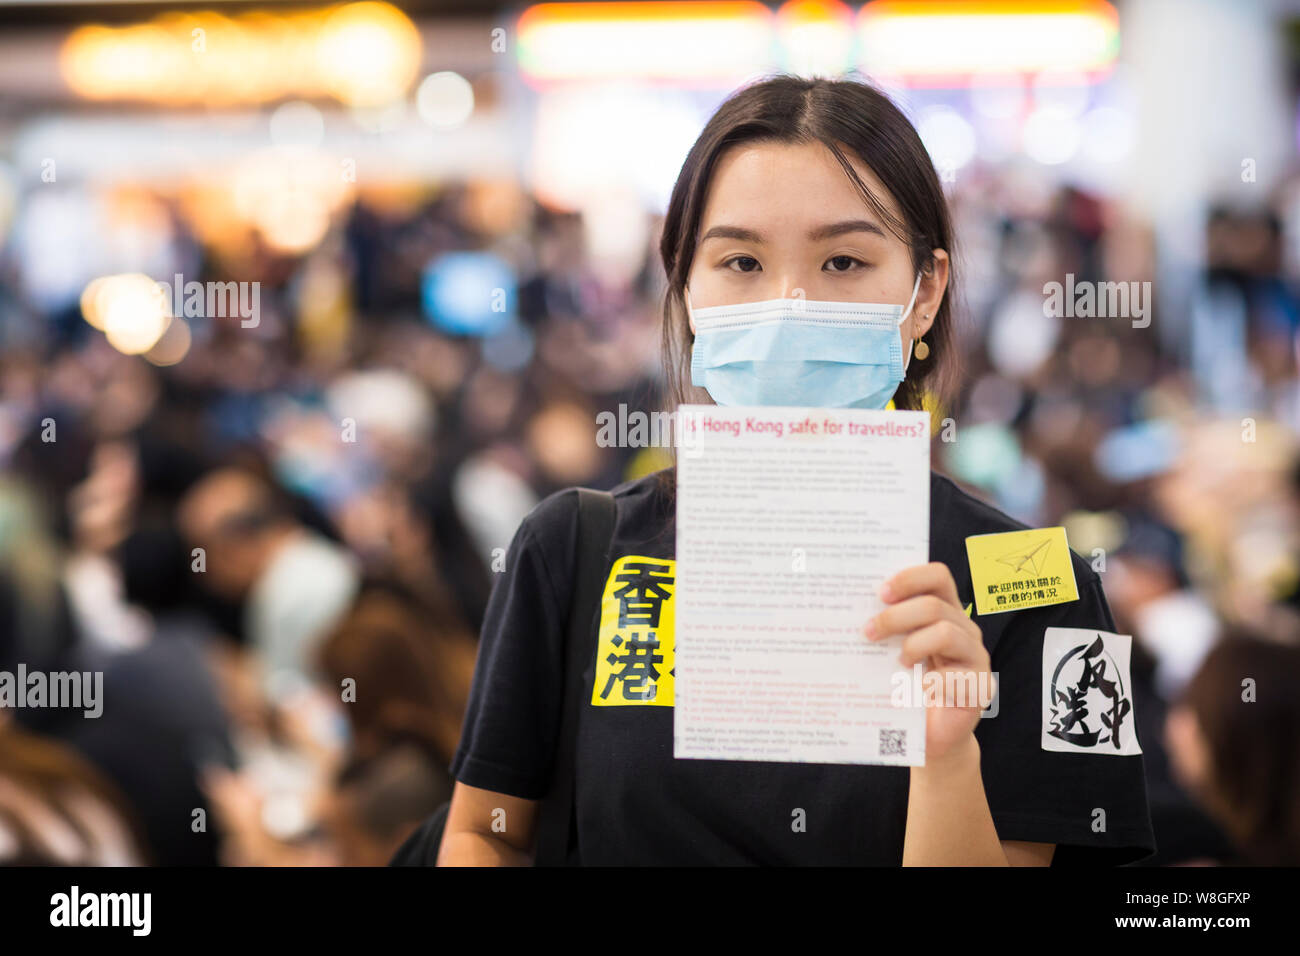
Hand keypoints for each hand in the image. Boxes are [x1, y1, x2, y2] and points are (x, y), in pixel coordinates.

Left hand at [864, 562, 993, 764]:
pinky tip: (916, 690)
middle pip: (935, 605)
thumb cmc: (907, 688)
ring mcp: (975, 656)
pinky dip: (930, 681)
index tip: (880, 593)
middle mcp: (964, 629)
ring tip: (897, 663)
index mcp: (945, 611)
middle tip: (868, 632)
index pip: (937, 577)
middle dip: (896, 616)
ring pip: (946, 632)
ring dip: (913, 645)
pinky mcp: (979, 686)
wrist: (931, 736)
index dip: (910, 578)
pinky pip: (955, 675)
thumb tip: (843, 613)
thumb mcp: (893, 651)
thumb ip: (883, 630)